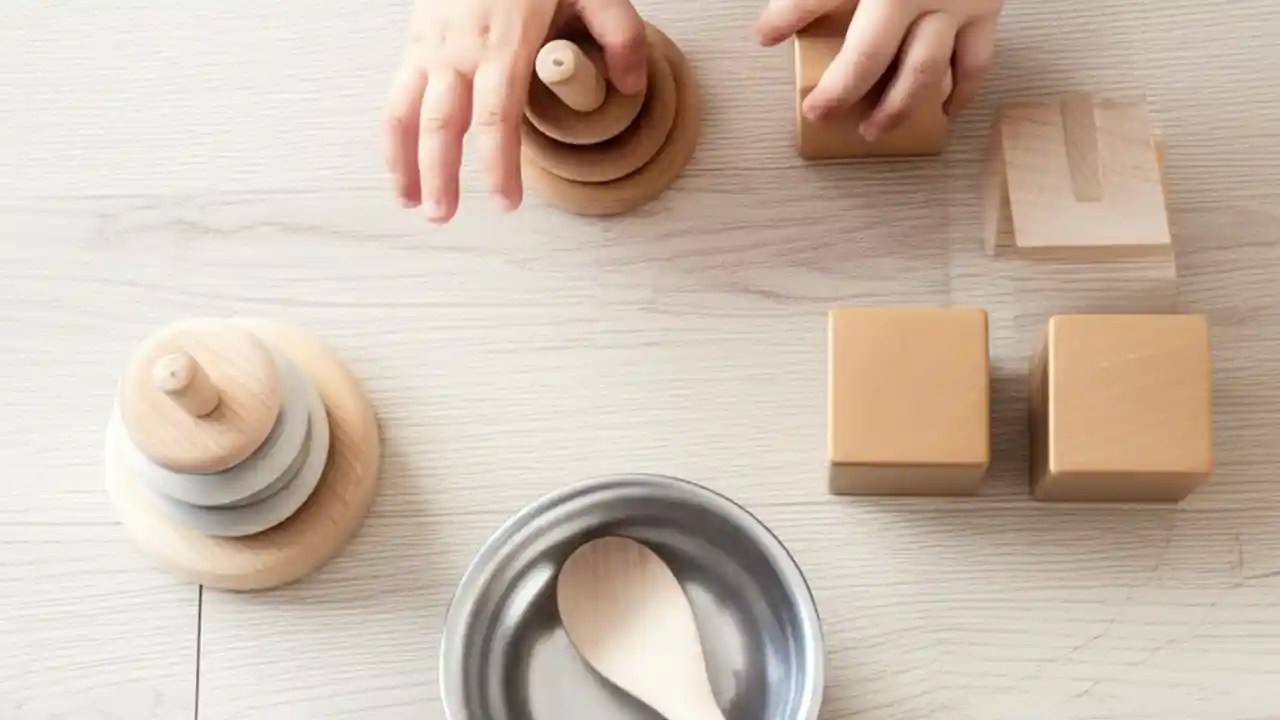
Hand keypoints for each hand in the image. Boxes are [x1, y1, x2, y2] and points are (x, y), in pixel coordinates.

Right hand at [386, 0, 648, 222]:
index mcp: (505, 41)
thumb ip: (619, 36)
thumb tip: (630, 87)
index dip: (498, 164)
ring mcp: (431, 44)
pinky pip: (395, 94)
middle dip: (440, 174)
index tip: (506, 203)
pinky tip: (400, 167)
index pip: (497, 116)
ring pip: (407, 112)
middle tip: (445, 216)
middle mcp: (460, 48)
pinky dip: (392, 136)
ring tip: (413, 204)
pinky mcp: (415, 40)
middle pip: (442, 123)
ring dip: (406, 162)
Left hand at [754, 0, 1001, 140]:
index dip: (786, 17)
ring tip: (873, 131)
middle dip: (841, 91)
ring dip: (896, 108)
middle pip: (870, 53)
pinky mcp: (986, 8)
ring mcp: (954, 1)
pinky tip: (942, 111)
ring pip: (923, 70)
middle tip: (819, 113)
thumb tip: (784, 6)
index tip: (766, 34)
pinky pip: (975, 61)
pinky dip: (960, 91)